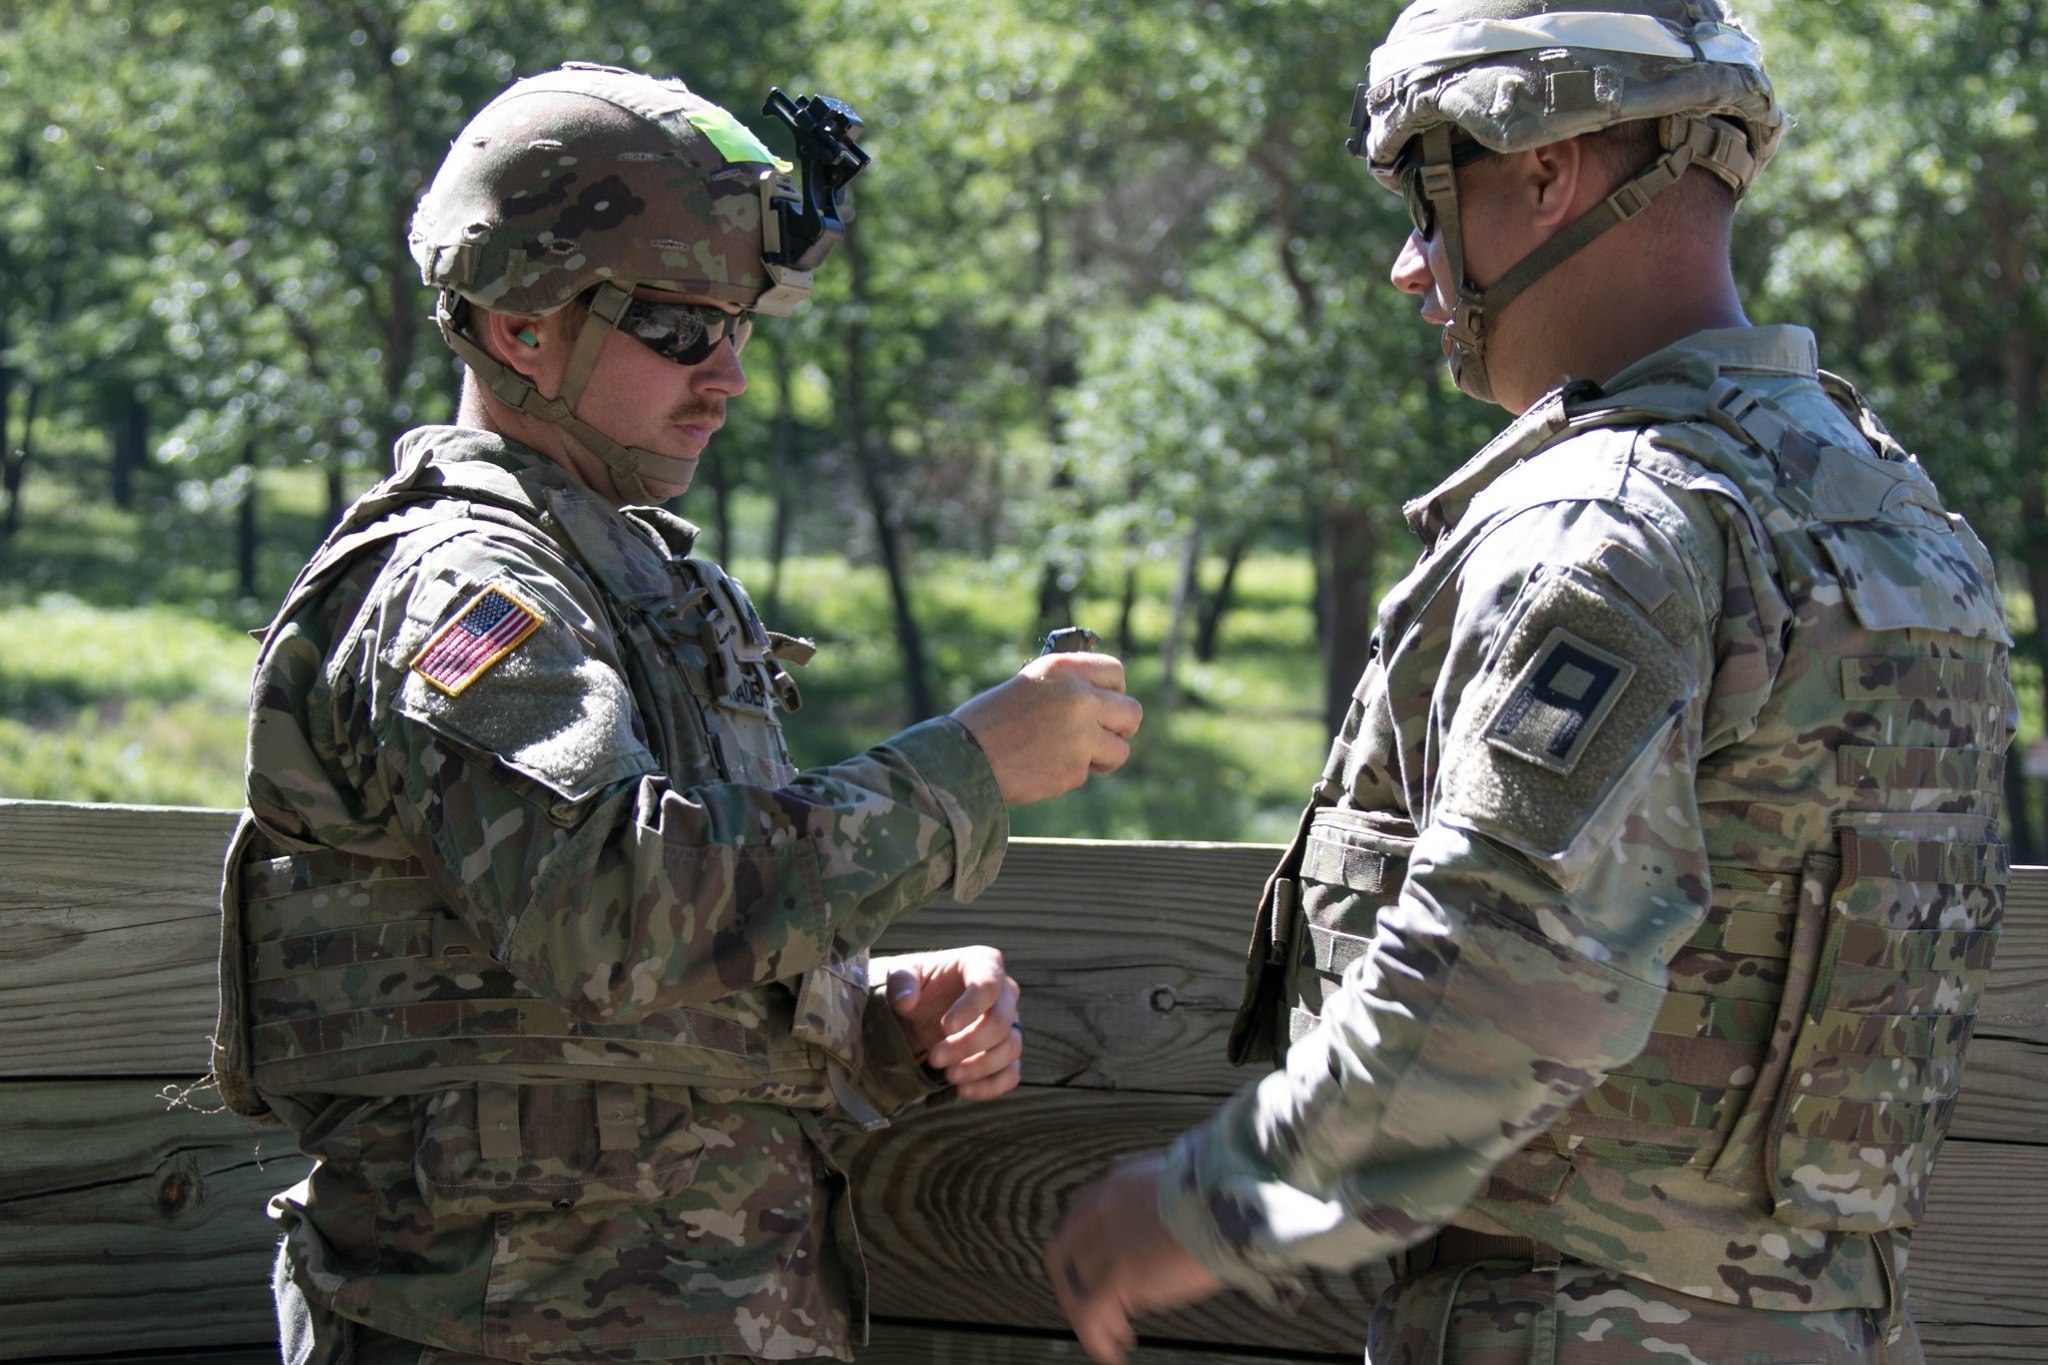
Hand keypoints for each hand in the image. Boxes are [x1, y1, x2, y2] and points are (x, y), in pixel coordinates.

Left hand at [876, 947, 1022, 1100]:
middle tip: (935, 1058)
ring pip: (1010, 1048)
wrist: (917, 1011)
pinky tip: (962, 1091)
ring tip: (948, 1076)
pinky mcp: (1006, 1052)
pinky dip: (990, 1086)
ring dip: (979, 1067)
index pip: (989, 984)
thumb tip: (907, 1002)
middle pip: (1001, 1021)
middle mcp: (1004, 992)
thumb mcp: (901, 974)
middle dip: (968, 1044)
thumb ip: (902, 982)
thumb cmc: (914, 985)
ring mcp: (1009, 1023)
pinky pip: (1012, 1073)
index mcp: (983, 963)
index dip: (971, 1008)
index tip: (946, 1027)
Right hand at [952, 652, 1142, 805]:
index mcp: (1064, 669)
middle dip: (1120, 729)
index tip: (1102, 705)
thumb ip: (1066, 690)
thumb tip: (1101, 703)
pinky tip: (1041, 768)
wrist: (960, 759)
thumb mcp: (1028, 686)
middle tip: (1101, 737)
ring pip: (1120, 750)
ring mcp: (1081, 735)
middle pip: (1132, 713)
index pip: (1116, 673)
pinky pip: (1087, 773)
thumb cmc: (987, 722)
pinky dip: (1070, 775)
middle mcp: (1079, 697)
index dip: (1113, 692)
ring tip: (1069, 757)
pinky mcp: (1074, 769)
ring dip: (1101, 757)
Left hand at [1045, 1152, 1225, 1364]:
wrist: (1234, 1202)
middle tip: (1097, 1309)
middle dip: (1075, 1286)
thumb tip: (1174, 1229)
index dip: (1088, 1250)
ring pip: (1076, 1287)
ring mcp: (1108, 1240)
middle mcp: (1105, 1207)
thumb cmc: (1229, 1194)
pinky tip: (1114, 1354)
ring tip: (1115, 1338)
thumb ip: (1165, 1202)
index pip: (1082, 1218)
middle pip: (1066, 1253)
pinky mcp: (1118, 1273)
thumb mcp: (1185, 1184)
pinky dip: (1097, 1340)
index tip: (1100, 1271)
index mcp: (1121, 1183)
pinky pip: (1091, 1315)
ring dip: (1092, 1316)